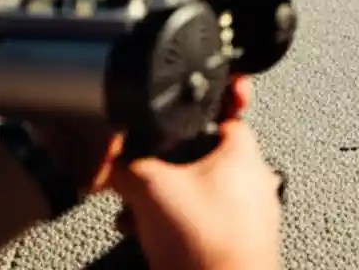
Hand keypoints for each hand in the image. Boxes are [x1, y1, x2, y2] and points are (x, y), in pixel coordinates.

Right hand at [109, 77, 281, 269]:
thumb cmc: (208, 246)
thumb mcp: (149, 188)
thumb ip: (123, 165)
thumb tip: (104, 158)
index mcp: (245, 153)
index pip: (223, 112)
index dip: (193, 112)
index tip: (179, 112)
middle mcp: (254, 180)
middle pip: (204, 156)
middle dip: (168, 166)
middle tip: (145, 174)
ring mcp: (250, 214)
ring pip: (201, 192)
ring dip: (167, 198)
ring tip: (142, 211)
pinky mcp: (238, 242)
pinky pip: (203, 221)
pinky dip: (177, 224)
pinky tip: (153, 235)